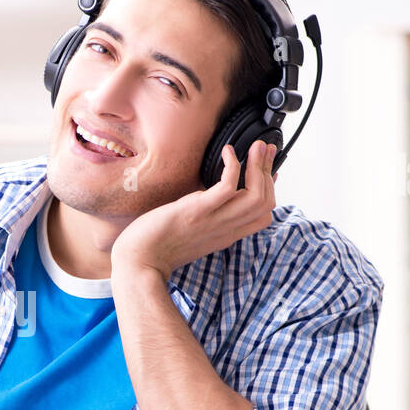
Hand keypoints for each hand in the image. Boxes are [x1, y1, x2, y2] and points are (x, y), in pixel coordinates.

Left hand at [110, 140, 279, 281]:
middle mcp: (225, 230)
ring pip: (255, 196)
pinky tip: (227, 152)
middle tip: (265, 149)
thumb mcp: (192, 231)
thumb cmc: (157, 245)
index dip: (271, 189)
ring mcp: (213, 221)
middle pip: (266, 203)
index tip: (269, 168)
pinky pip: (226, 188)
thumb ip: (207, 216)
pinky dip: (233, 166)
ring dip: (259, 166)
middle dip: (269, 171)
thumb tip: (211, 194)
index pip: (263, 215)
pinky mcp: (196, 212)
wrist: (138, 262)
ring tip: (255, 147)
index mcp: (226, 235)